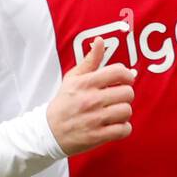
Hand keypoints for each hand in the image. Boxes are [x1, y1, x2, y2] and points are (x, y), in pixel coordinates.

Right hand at [47, 36, 135, 154]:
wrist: (49, 131)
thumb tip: (100, 41)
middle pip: (127, 93)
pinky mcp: (97, 136)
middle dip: (126, 95)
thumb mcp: (73, 79)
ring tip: (115, 113)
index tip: (125, 81)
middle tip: (117, 98)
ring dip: (124, 113)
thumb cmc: (64, 103)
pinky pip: (124, 130)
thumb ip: (90, 61)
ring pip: (127, 111)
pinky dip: (123, 129)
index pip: (118, 72)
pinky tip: (115, 126)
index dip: (127, 76)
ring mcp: (94, 119)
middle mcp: (91, 100)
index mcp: (86, 83)